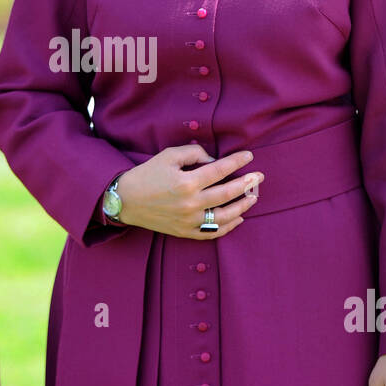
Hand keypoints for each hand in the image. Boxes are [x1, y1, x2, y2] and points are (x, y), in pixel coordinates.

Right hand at [116, 144, 262, 238]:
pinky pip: (212, 232)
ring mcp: (189, 221)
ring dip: (242, 207)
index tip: (249, 156)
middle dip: (247, 184)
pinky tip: (239, 218)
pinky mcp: (185, 232)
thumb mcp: (168, 155)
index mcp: (186, 182)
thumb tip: (215, 161)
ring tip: (253, 197)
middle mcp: (190, 203)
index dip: (237, 162)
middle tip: (259, 177)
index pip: (220, 170)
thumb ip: (194, 153)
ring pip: (224, 216)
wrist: (126, 200)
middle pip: (227, 193)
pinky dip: (228, 227)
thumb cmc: (147, 174)